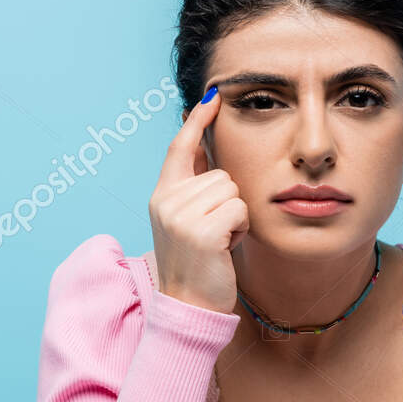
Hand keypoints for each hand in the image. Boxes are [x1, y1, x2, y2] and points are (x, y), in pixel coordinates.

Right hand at [148, 89, 249, 313]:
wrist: (188, 304)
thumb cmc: (196, 262)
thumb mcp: (187, 219)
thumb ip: (193, 184)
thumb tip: (203, 144)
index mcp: (161, 195)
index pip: (179, 147)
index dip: (197, 120)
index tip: (212, 97)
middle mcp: (167, 201)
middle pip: (220, 173)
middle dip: (227, 201)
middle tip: (214, 231)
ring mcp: (181, 216)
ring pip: (232, 190)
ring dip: (235, 216)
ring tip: (219, 239)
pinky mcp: (202, 231)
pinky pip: (239, 209)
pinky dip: (241, 229)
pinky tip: (225, 247)